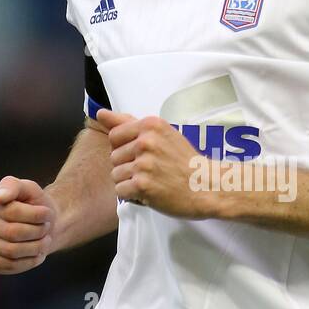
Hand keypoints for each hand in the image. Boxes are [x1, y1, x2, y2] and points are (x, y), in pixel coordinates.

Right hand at [0, 176, 56, 273]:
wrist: (34, 223)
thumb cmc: (31, 204)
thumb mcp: (28, 189)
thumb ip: (14, 186)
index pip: (12, 212)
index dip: (37, 215)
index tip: (47, 213)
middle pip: (11, 233)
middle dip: (36, 233)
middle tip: (46, 229)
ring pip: (10, 251)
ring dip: (35, 248)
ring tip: (44, 241)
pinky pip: (6, 265)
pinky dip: (27, 262)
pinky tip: (36, 254)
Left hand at [97, 110, 213, 218]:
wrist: (208, 185)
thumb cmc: (184, 161)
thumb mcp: (161, 134)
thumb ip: (128, 122)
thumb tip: (100, 113)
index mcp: (150, 125)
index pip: (114, 136)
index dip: (125, 149)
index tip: (143, 155)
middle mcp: (146, 141)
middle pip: (114, 157)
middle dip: (128, 167)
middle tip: (151, 171)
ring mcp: (144, 164)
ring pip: (116, 175)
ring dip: (129, 182)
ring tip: (151, 182)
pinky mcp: (143, 185)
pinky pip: (121, 191)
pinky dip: (132, 196)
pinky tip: (149, 192)